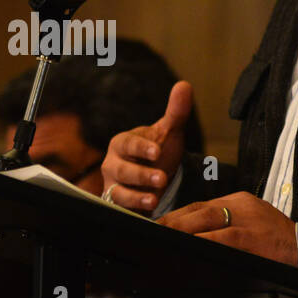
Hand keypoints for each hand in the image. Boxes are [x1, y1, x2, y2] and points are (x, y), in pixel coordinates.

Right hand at [100, 81, 192, 213]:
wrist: (151, 178)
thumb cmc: (157, 152)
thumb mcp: (168, 133)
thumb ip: (176, 112)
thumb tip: (185, 85)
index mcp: (122, 143)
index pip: (128, 143)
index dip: (141, 148)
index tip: (157, 151)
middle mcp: (113, 164)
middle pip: (121, 170)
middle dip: (141, 175)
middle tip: (162, 178)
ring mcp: (114, 186)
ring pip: (118, 192)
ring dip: (135, 197)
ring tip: (154, 200)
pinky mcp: (119, 204)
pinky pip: (120, 209)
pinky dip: (133, 210)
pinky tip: (149, 211)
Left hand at [157, 192, 297, 265]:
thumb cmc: (275, 239)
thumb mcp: (250, 222)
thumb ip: (225, 225)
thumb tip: (194, 235)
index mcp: (238, 200)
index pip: (200, 205)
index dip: (177, 214)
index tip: (159, 223)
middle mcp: (240, 205)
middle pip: (199, 210)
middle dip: (174, 221)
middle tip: (154, 231)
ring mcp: (247, 219)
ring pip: (208, 220)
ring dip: (183, 230)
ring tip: (164, 238)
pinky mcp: (252, 236)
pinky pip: (224, 237)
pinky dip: (204, 241)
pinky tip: (190, 246)